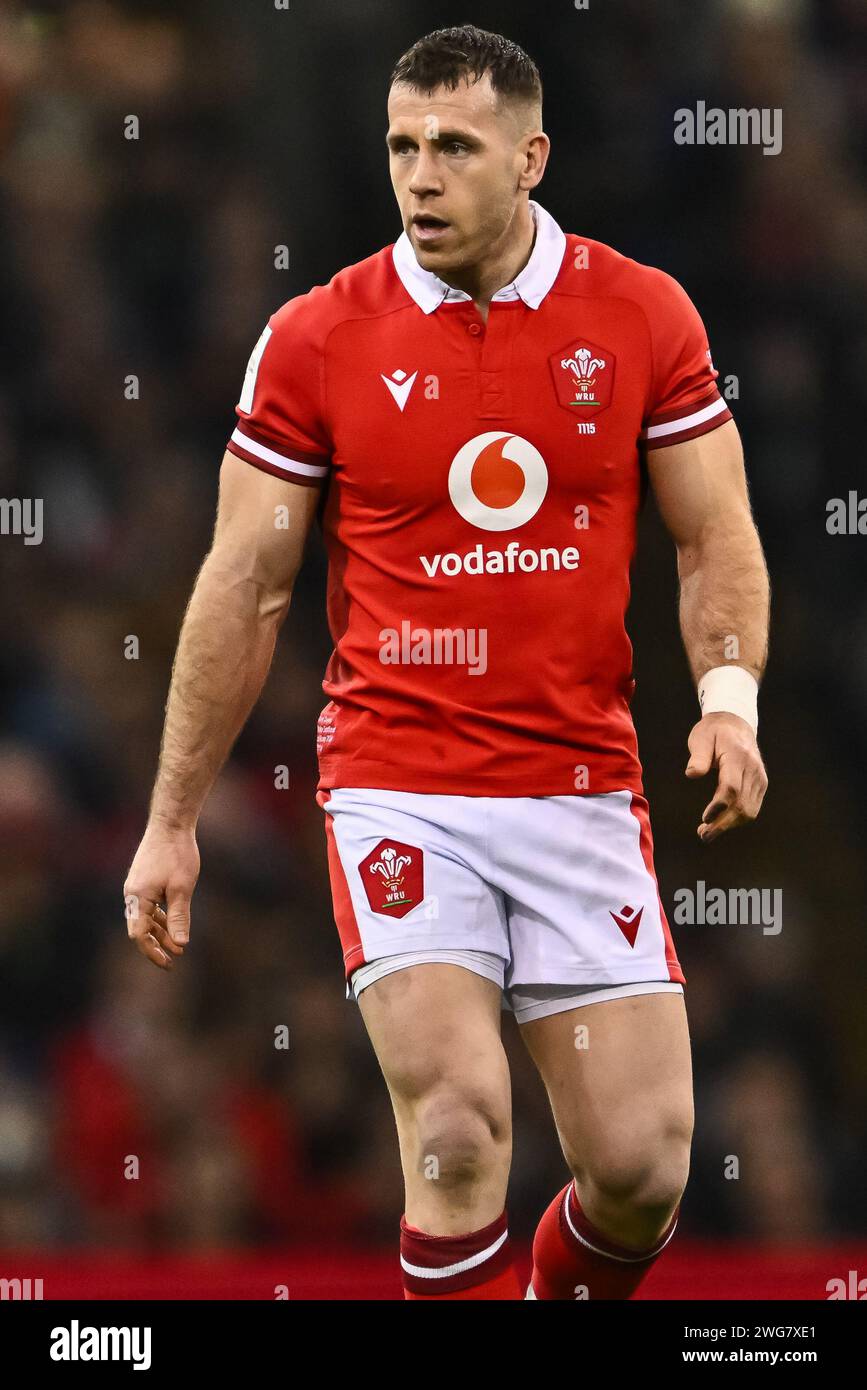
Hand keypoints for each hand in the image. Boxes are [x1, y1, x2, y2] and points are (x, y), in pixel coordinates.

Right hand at [124, 822, 199, 968]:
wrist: (170, 823)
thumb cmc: (177, 854)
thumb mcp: (182, 888)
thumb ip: (179, 917)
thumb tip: (180, 944)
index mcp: (137, 897)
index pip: (138, 934)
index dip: (152, 951)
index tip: (168, 962)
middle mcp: (132, 893)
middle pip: (139, 928)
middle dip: (156, 945)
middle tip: (174, 959)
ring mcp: (137, 886)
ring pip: (145, 917)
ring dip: (160, 932)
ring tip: (177, 945)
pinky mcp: (144, 880)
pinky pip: (149, 905)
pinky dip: (160, 917)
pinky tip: (172, 923)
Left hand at [685, 712, 767, 842]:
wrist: (735, 724)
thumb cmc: (713, 732)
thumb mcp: (700, 737)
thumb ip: (698, 756)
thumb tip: (692, 774)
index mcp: (738, 756)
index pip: (731, 787)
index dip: (719, 806)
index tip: (704, 818)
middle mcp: (753, 769)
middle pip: (741, 804)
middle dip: (722, 823)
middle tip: (702, 835)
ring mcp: (759, 778)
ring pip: (749, 810)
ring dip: (729, 825)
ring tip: (707, 833)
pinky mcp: (760, 784)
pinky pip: (752, 808)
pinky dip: (737, 820)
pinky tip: (720, 823)